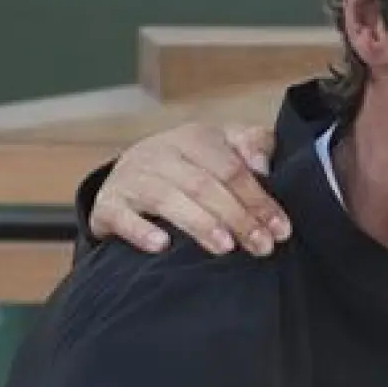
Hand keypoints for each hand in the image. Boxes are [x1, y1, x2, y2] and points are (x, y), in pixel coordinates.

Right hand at [88, 123, 288, 255]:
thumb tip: (264, 164)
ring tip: (225, 247)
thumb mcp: (222, 146)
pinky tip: (162, 246)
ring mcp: (131, 179)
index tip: (280, 229)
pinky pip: (120, 216)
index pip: (231, 168)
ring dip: (199, 223)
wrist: (129, 172)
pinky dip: (140, 230)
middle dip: (237, 217)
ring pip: (166, 199)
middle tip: (261, 246)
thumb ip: (251, 145)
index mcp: (194, 139)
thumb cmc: (189, 164)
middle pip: (203, 185)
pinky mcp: (107, 205)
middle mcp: (160, 154)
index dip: (258, 199)